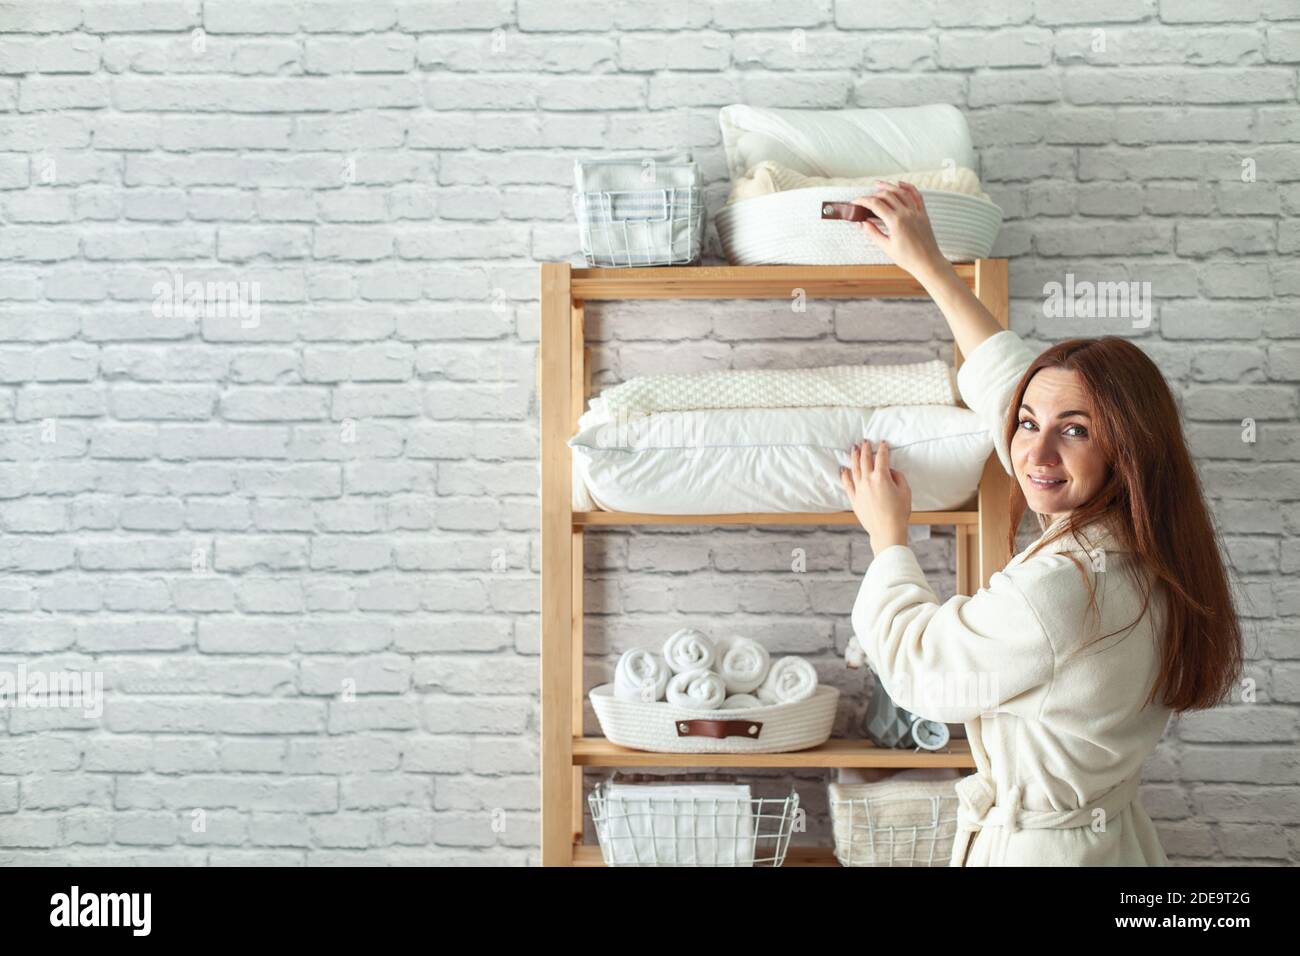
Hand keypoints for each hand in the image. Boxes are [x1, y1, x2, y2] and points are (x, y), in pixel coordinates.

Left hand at [839, 440, 911, 554]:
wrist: (886, 531)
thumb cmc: (899, 512)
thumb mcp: (906, 491)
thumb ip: (899, 477)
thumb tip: (891, 471)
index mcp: (882, 477)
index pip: (881, 458)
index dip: (883, 448)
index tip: (883, 443)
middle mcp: (868, 481)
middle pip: (865, 460)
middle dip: (865, 449)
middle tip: (864, 441)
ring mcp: (859, 490)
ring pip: (854, 469)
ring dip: (854, 457)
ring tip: (853, 449)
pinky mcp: (854, 499)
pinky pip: (847, 484)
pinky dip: (845, 475)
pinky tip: (843, 469)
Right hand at [850, 180, 945, 277]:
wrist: (927, 263)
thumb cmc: (908, 258)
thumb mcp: (886, 247)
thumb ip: (873, 233)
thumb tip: (862, 224)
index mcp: (896, 222)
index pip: (876, 204)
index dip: (863, 201)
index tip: (856, 202)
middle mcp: (906, 213)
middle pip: (887, 195)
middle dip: (873, 194)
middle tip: (865, 198)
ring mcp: (916, 212)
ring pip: (901, 192)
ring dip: (888, 186)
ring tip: (878, 184)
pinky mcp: (923, 214)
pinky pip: (916, 195)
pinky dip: (908, 187)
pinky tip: (900, 184)